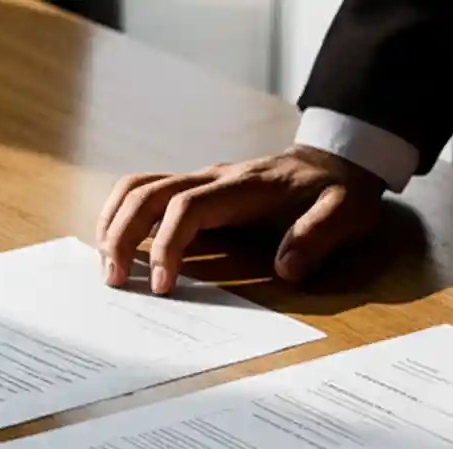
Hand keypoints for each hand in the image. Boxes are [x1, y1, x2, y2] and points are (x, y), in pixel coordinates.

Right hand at [95, 146, 384, 293]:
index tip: (164, 286)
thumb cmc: (337, 191)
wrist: (335, 159)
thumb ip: (319, 236)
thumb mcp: (346, 212)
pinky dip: (122, 216)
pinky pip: (145, 192)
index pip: (187, 207)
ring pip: (138, 187)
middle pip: (148, 193)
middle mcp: (212, 177)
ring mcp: (200, 179)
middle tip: (113, 280)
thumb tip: (286, 269)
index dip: (168, 245)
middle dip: (122, 234)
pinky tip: (116, 246)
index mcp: (243, 186)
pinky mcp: (195, 189)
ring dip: (113, 222)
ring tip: (106, 264)